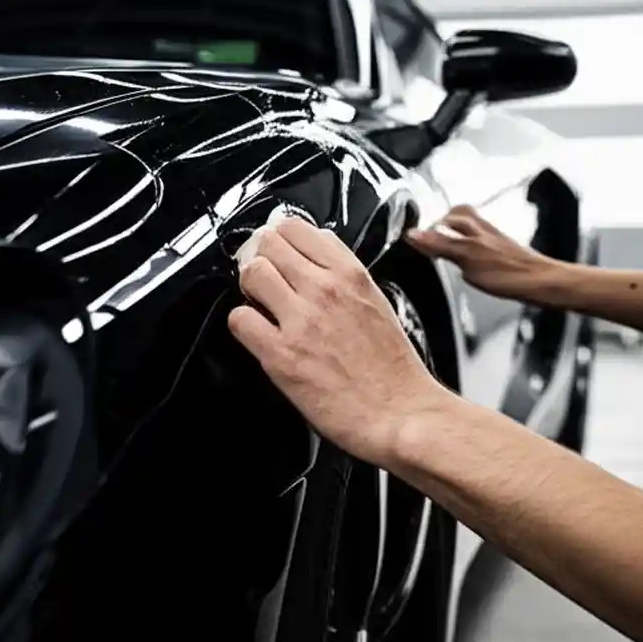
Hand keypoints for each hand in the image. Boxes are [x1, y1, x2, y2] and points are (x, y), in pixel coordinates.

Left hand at [227, 218, 456, 465]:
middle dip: (259, 257)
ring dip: (250, 287)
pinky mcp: (281, 355)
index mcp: (351, 274)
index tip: (277, 252)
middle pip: (267, 243)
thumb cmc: (394, 371)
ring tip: (260, 304)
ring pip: (251, 273)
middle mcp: (324, 290)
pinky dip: (243, 324)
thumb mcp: (377, 304)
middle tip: (263, 278)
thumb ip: (344, 279)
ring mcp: (301, 320)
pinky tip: (258, 334)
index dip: (278, 238)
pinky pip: (240, 319)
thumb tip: (315, 261)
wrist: (402, 414)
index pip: (296, 227)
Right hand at [406, 204, 563, 302]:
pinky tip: (469, 264)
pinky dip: (471, 250)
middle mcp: (485, 231)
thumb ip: (439, 245)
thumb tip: (412, 234)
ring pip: (472, 230)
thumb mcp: (466, 257)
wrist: (541, 283)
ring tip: (446, 246)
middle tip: (430, 232)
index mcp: (474, 227)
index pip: (447, 217)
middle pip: (461, 218)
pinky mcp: (504, 257)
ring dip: (458, 235)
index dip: (431, 224)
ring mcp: (496, 243)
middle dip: (446, 222)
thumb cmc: (507, 272)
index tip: (413, 234)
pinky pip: (482, 246)